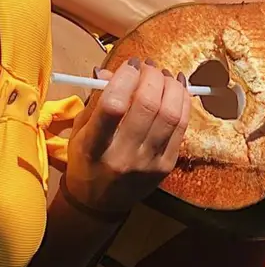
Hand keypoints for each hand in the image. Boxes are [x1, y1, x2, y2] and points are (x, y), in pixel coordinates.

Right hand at [64, 57, 189, 214]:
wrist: (101, 202)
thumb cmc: (87, 160)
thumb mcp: (80, 131)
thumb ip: (96, 99)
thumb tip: (110, 69)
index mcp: (94, 147)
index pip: (113, 106)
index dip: (126, 78)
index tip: (131, 64)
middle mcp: (123, 156)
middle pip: (148, 106)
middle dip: (152, 77)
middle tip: (150, 67)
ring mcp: (148, 163)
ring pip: (170, 114)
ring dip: (171, 86)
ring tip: (164, 75)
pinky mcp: (166, 166)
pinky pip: (181, 126)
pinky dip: (183, 101)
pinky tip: (178, 88)